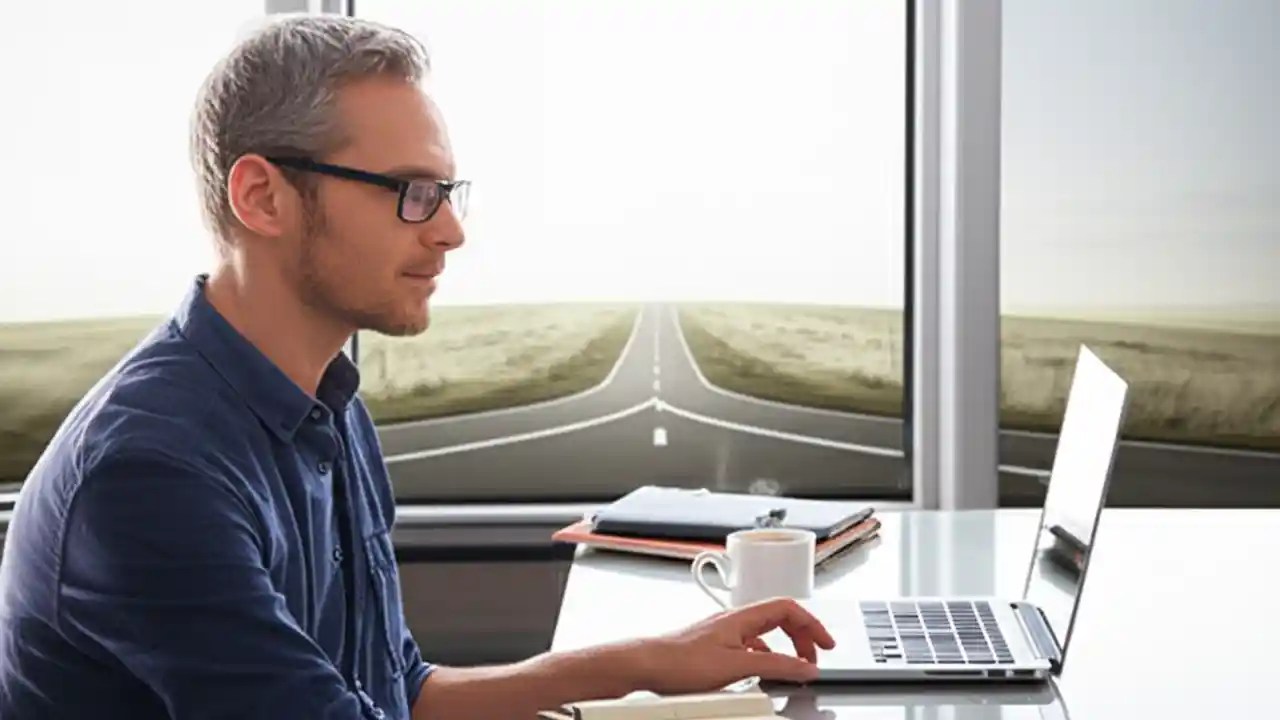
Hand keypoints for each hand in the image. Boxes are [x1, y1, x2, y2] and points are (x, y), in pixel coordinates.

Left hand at [633, 597, 835, 694]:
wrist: (645, 664)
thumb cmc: (680, 661)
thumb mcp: (737, 666)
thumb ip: (775, 667)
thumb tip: (805, 668)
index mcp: (743, 617)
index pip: (788, 608)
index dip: (812, 624)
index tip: (826, 645)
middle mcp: (734, 620)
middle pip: (779, 619)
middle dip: (801, 637)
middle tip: (813, 659)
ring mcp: (723, 632)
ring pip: (764, 634)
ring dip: (783, 649)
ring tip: (792, 668)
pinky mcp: (714, 647)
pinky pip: (749, 647)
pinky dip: (764, 658)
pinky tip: (761, 673)